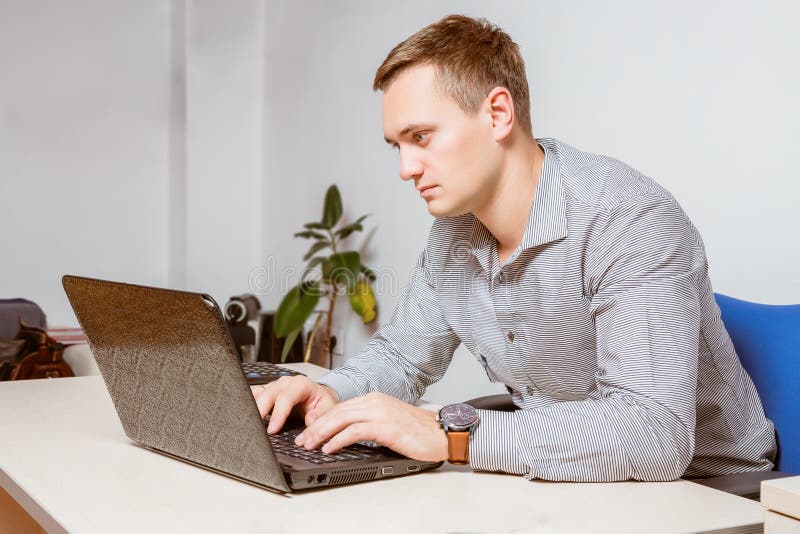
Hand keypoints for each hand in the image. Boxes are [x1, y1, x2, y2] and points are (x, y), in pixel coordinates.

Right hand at [250, 375, 337, 433]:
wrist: (318, 396)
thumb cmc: (321, 401)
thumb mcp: (328, 408)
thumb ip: (320, 415)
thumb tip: (310, 423)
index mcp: (301, 385)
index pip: (286, 398)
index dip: (278, 414)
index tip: (272, 429)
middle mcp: (285, 383)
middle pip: (268, 395)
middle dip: (260, 411)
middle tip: (255, 429)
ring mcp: (274, 386)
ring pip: (257, 394)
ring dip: (252, 408)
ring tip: (247, 424)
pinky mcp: (266, 392)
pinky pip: (253, 396)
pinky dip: (248, 406)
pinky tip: (245, 417)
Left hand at [295, 392, 448, 462]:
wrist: (441, 432)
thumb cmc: (418, 431)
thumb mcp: (389, 422)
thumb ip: (369, 423)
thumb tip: (347, 435)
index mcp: (375, 399)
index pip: (341, 408)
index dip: (321, 420)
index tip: (308, 432)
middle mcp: (374, 401)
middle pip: (336, 411)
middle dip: (316, 426)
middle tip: (302, 439)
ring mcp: (379, 412)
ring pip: (341, 419)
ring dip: (321, 433)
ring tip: (309, 444)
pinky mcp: (384, 425)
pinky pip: (354, 431)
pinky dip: (338, 439)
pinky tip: (329, 448)